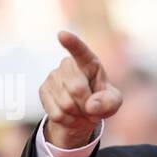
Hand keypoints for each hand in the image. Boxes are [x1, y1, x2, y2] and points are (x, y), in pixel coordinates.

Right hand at [39, 31, 122, 148]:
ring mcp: (53, 76)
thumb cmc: (101, 102)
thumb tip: (91, 106)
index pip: (80, 51)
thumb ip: (109, 102)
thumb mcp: (113, 102)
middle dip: (87, 105)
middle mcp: (68, 65)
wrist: (81, 113)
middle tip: (92, 108)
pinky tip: (70, 115)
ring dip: (78, 114)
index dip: (72, 43)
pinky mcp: (43, 90)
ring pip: (66, 104)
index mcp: (88, 62)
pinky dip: (68, 120)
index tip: (62, 35)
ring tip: (81, 110)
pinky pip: (57, 113)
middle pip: (77, 89)